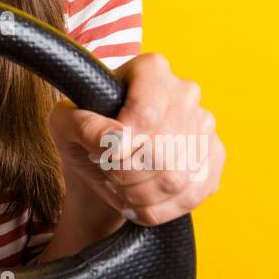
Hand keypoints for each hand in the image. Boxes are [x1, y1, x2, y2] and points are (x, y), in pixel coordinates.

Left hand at [47, 52, 223, 225]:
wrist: (105, 162)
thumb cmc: (85, 135)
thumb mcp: (64, 124)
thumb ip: (82, 124)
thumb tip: (114, 139)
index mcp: (151, 69)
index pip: (145, 113)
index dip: (120, 144)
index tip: (101, 155)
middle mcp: (184, 91)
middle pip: (162, 149)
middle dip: (125, 174)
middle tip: (106, 176)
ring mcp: (204, 124)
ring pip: (177, 176)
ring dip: (140, 195)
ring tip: (120, 190)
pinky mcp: (214, 156)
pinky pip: (193, 193)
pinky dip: (160, 208)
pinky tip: (139, 203)